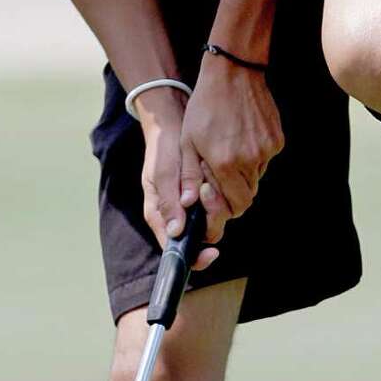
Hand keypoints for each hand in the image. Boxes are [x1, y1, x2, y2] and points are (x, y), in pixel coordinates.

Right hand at [134, 86, 218, 271]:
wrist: (174, 124)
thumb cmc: (164, 148)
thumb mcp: (163, 173)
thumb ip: (168, 202)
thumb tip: (175, 232)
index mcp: (160, 216)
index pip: (176, 250)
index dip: (195, 257)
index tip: (212, 253)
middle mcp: (175, 215)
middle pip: (198, 237)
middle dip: (210, 222)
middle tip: (210, 194)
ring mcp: (189, 206)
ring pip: (210, 222)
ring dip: (216, 207)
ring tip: (210, 182)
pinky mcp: (202, 195)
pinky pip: (216, 205)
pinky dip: (220, 196)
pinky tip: (218, 180)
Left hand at [179, 52, 283, 246]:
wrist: (233, 74)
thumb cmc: (205, 106)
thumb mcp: (188, 141)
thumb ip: (189, 175)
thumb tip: (188, 204)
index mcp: (225, 164)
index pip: (235, 205)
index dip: (225, 205)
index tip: (213, 193)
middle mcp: (250, 160)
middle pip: (248, 195)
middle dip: (233, 191)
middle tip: (219, 173)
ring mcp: (267, 150)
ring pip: (257, 177)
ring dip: (243, 172)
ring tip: (228, 148)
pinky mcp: (277, 139)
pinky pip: (266, 159)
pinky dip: (254, 156)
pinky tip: (241, 137)